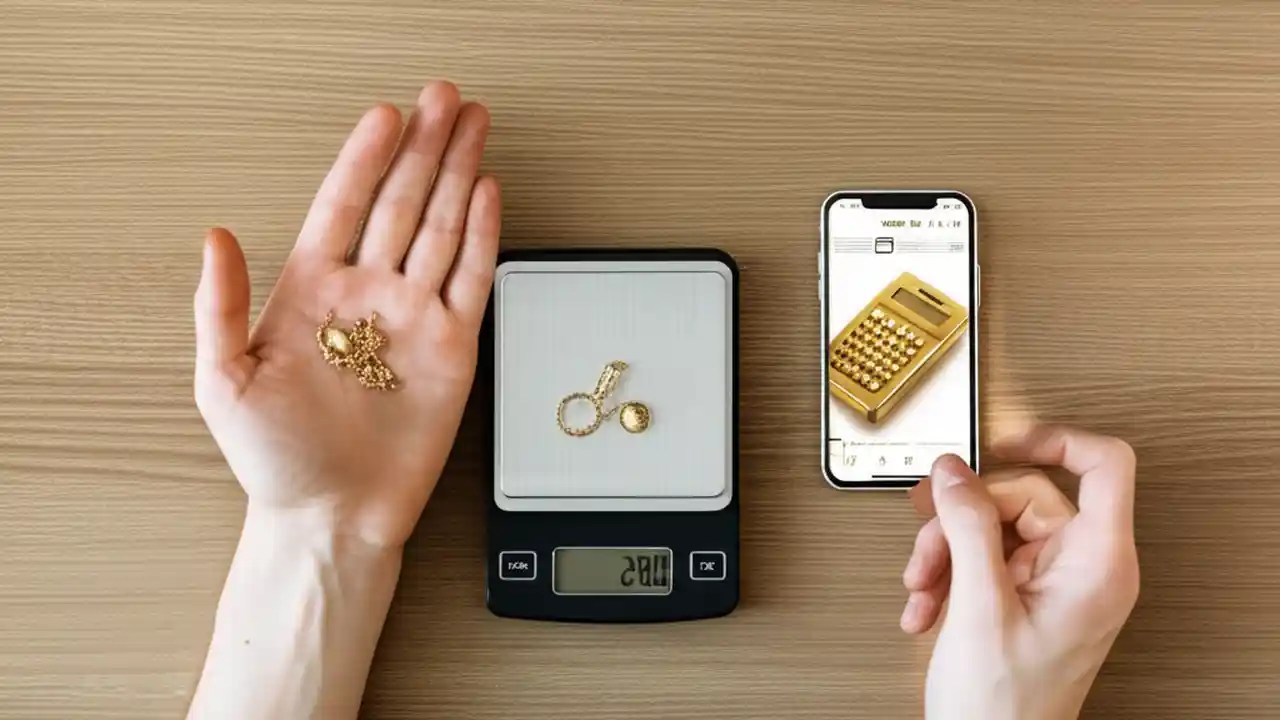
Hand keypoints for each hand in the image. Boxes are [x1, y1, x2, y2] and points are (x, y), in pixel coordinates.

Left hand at [194, 81, 498, 548]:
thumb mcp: (223, 382)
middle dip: (424, 147)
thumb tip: (215, 235)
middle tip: (444, 97)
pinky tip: (487, 193)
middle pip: (401, 202)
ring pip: (441, 227)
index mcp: (311, 292)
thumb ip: (221, 306)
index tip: (384, 114)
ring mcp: (413, 317)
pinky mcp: (453, 348)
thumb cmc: (274, 459)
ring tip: (473, 125)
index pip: (342, 205)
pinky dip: (483, 234)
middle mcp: (367, 294)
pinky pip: (472, 279)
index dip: (364, 159)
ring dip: (457, 174)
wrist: (332, 516)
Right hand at [901, 425, 1139, 719]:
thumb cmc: (1004, 708)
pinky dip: (950, 576)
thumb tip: (954, 473)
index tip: (1004, 442)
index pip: (1104, 467)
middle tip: (927, 542)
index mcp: (1098, 565)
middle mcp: (1085, 570)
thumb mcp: (979, 606)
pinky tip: (928, 605)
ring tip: (922, 586)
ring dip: (947, 552)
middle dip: (963, 518)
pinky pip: (986, 559)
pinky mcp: (1028, 600)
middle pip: (1025, 498)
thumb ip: (967, 528)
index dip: (1056, 441)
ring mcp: (1056, 586)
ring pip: (995, 528)